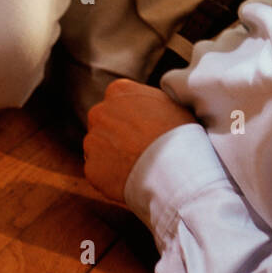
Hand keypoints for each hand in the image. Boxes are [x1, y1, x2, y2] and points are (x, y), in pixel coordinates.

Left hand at [83, 79, 195, 201]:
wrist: (174, 169)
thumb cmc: (180, 135)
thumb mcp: (171, 104)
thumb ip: (150, 102)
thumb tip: (149, 108)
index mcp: (118, 91)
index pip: (116, 102)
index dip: (130, 118)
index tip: (141, 131)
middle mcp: (99, 112)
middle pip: (103, 124)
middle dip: (116, 136)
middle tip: (138, 150)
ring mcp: (92, 141)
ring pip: (98, 149)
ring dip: (111, 158)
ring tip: (137, 168)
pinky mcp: (91, 169)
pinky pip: (98, 174)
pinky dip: (109, 179)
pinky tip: (129, 181)